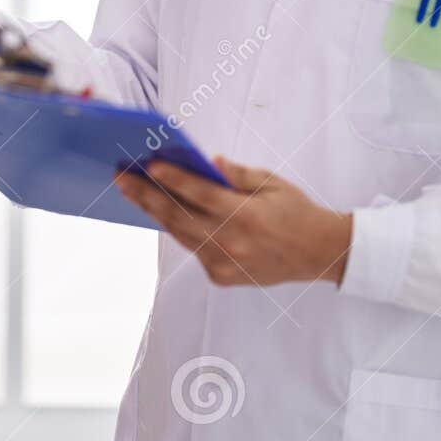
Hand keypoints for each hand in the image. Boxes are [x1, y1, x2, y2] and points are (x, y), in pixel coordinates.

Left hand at [115, 156, 352, 286]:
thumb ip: (238, 174)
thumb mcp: (273, 183)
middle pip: (178, 217)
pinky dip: (179, 230)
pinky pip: (193, 249)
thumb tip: (209, 162)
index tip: (148, 166)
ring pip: (180, 235)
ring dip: (155, 212)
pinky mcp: (221, 277)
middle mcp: (231, 243)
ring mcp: (224, 264)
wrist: (319, 254)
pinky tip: (163, 212)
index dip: (172, 180)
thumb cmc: (296, 211)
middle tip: (121, 178)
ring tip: (134, 192)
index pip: (200, 195)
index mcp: (246, 216)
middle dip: (146, 196)